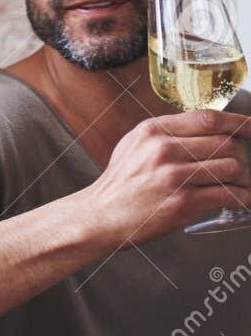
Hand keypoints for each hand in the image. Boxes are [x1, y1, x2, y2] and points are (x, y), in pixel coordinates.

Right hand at [76, 110, 250, 247]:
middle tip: (242, 166)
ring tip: (241, 184)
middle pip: (226, 143)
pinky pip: (229, 194)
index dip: (240, 122)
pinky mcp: (182, 202)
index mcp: (152, 131)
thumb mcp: (134, 146)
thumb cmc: (120, 184)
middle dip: (242, 155)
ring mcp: (173, 176)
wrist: (99, 217)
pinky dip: (243, 197)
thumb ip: (167, 134)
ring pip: (232, 167)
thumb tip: (209, 130)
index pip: (208, 118)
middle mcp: (163, 150)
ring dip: (245, 177)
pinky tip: (242, 199)